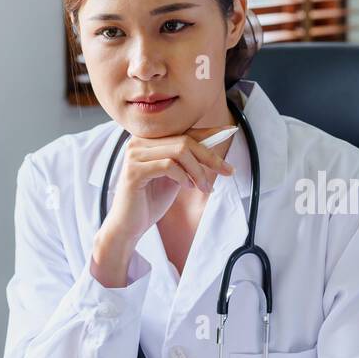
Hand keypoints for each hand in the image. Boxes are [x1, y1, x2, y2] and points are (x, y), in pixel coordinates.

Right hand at [91, 131, 234, 286]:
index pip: (184, 131)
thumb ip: (187, 160)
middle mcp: (139, 142)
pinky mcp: (134, 171)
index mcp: (148, 139)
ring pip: (179, 151)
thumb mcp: (175, 176)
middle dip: (210, 157)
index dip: (208, 133)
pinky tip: (187, 187)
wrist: (129, 226)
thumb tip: (213, 144)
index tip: (230, 132)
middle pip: (185, 140)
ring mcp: (134, 155)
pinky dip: (183, 176)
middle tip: (228, 171)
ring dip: (198, 171)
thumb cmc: (150, 200)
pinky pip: (168, 165)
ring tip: (205, 187)